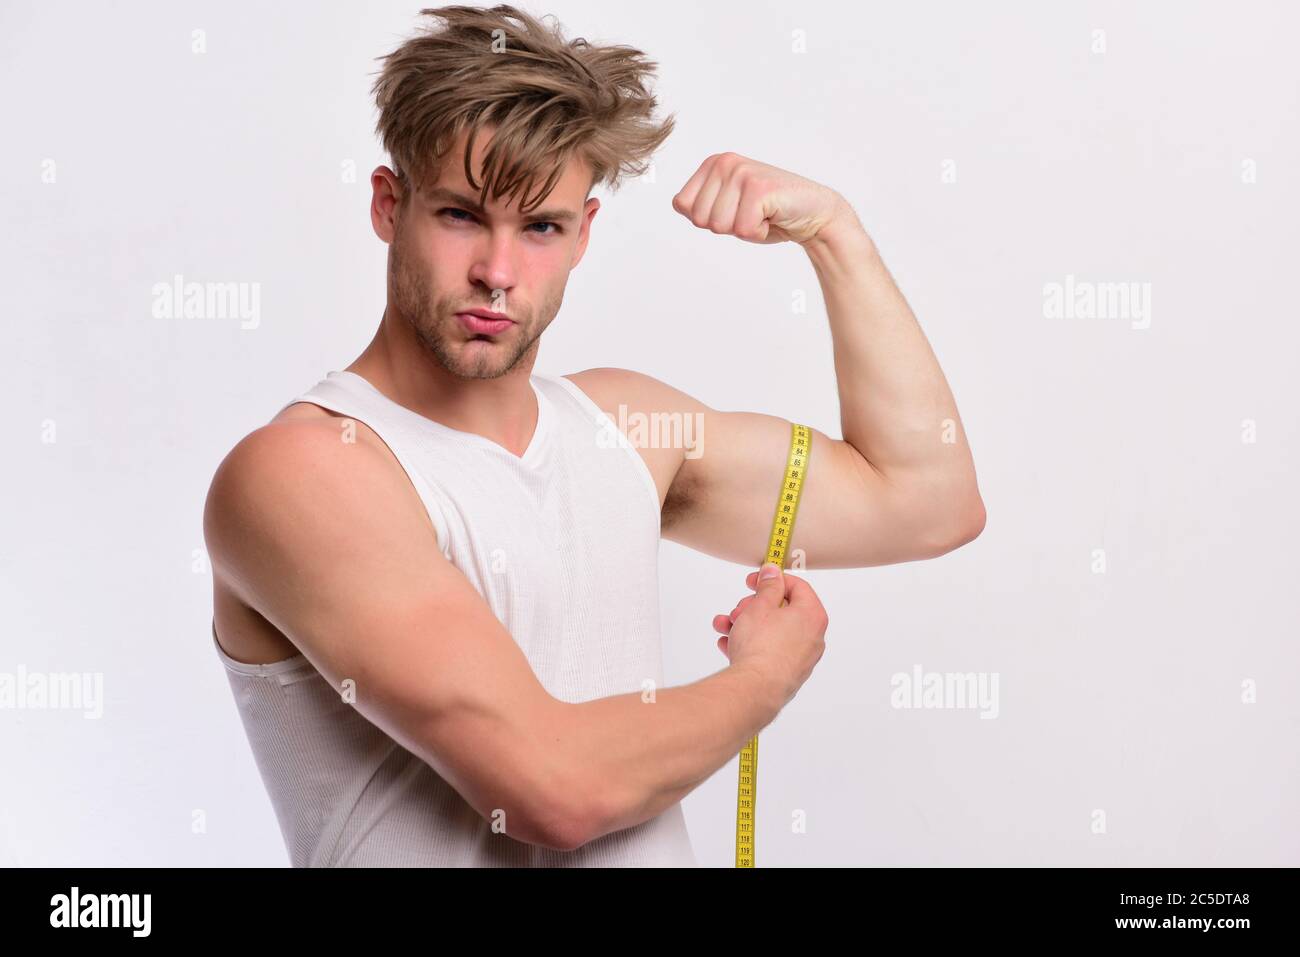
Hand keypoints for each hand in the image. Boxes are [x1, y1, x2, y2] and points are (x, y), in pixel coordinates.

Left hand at [671, 152, 848, 245]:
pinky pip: (742, 230)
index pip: (683, 206)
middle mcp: (724, 162)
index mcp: (712, 164)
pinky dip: (759, 233)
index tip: (734, 211)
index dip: (709, 220)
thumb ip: (700, 206)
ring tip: (762, 214)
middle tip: (751, 214)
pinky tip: (772, 217)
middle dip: (726, 226)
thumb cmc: (768, 214)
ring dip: (743, 230)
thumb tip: (679, 205)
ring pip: (719, 225)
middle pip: (700, 219)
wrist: (812, 213)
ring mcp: (741, 172)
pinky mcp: (758, 187)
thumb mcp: (726, 208)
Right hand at [713, 563, 828, 708]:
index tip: (754, 581)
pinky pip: (769, 651)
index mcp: (812, 615)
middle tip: (739, 609)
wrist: (754, 689)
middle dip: (754, 607)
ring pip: (772, 632)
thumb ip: (768, 586)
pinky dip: (751, 644)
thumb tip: (773, 573)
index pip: (797, 586)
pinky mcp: (788, 673)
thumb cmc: (761, 647)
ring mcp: (801, 658)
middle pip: (783, 611)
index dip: (772, 579)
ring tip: (725, 625)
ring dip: (746, 625)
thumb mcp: (759, 605)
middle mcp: (812, 637)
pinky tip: (728, 643)